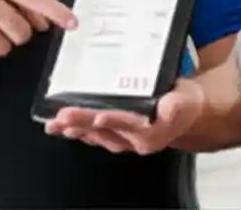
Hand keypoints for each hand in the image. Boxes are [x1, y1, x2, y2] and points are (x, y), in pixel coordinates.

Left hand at [43, 77, 204, 153]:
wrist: (185, 114)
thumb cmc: (182, 103)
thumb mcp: (184, 100)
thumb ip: (176, 105)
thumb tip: (169, 107)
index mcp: (151, 131)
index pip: (128, 124)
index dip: (113, 121)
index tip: (98, 117)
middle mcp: (134, 139)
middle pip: (105, 130)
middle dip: (83, 123)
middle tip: (62, 117)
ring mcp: (124, 139)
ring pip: (96, 134)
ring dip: (75, 128)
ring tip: (55, 123)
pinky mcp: (116, 135)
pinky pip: (94, 134)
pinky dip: (78, 130)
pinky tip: (64, 126)